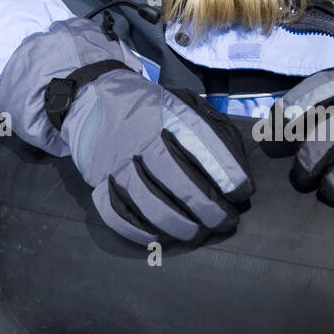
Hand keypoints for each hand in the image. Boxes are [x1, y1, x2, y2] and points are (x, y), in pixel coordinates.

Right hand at [0, 18, 253, 245]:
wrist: (89, 97)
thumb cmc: (146, 106)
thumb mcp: (179, 100)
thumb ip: (207, 125)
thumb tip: (237, 162)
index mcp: (165, 114)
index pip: (202, 144)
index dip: (228, 172)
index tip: (243, 191)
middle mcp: (139, 138)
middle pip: (178, 181)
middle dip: (209, 208)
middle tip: (226, 221)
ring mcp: (115, 161)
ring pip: (148, 202)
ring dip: (178, 224)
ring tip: (198, 232)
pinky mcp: (97, 179)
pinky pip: (116, 212)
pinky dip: (140, 231)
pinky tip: (160, 237)